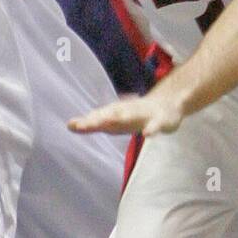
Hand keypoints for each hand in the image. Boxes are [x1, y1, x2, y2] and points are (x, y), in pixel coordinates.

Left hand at [69, 87, 183, 135]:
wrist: (169, 102)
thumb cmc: (137, 113)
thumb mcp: (115, 117)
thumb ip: (95, 123)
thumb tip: (69, 125)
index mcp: (117, 112)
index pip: (98, 117)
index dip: (86, 122)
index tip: (71, 125)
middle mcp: (128, 111)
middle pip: (110, 116)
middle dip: (97, 121)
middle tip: (81, 125)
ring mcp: (144, 115)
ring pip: (131, 116)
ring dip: (119, 119)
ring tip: (106, 122)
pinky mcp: (161, 120)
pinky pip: (156, 125)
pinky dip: (152, 129)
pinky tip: (147, 134)